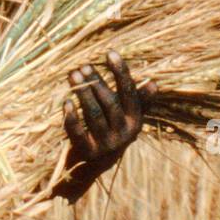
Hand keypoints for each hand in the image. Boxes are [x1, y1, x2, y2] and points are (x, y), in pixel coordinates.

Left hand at [53, 50, 156, 202]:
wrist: (95, 166)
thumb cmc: (112, 131)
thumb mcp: (127, 117)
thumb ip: (138, 101)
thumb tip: (154, 83)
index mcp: (135, 121)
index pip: (129, 93)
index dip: (121, 72)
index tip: (110, 52)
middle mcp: (124, 134)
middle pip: (110, 103)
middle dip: (97, 82)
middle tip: (83, 66)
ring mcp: (106, 144)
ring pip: (94, 116)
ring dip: (83, 94)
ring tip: (73, 76)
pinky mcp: (88, 153)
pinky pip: (78, 134)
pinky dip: (71, 118)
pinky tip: (65, 102)